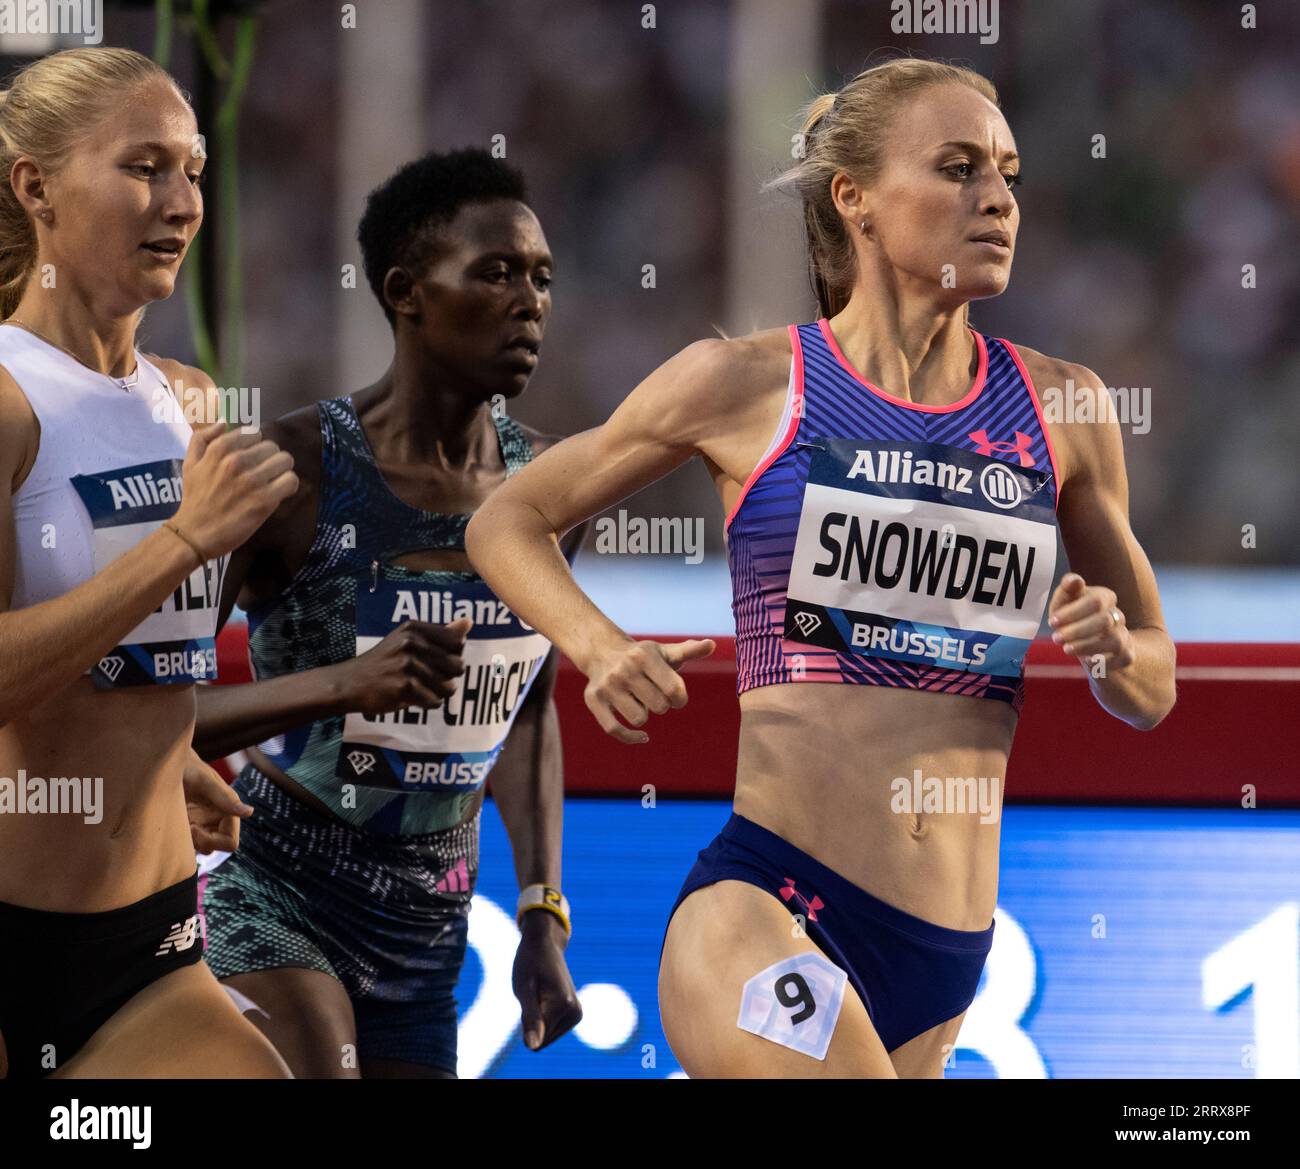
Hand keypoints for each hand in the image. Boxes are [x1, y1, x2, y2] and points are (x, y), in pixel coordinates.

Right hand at [173, 422, 298, 557]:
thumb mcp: (190, 463)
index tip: (252, 459)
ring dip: (281, 471)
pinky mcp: (264, 499)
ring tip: (272, 482)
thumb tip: (223, 422)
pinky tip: (279, 492)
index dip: (255, 446)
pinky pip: (290, 480)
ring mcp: (252, 480)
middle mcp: (237, 460)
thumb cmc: (194, 498)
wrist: (195, 533)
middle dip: (269, 459)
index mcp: (220, 449)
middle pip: (272, 447)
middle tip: (263, 473)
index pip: (254, 433)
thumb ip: (203, 438)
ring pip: (285, 461)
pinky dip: (288, 485)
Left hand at [183, 750, 251, 852]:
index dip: (213, 841)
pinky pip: (191, 843)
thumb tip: (250, 812)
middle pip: (218, 847)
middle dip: (202, 842)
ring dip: (191, 841)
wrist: (167, 761)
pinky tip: (174, 822)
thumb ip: (225, 797)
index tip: (194, 828)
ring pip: (204, 848)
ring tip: (179, 821)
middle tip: (186, 827)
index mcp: (228, 808)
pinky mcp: (190, 824)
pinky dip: (182, 839)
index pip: (230, 842)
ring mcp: (204, 822)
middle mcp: (219, 818)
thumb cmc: (187, 766)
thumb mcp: (204, 781)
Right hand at [330, 617, 470, 715]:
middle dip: (447, 677)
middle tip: (427, 678)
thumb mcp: (408, 639)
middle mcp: (412, 643)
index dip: (452, 656)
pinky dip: (427, 703)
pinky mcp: (404, 687)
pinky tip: (412, 697)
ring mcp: (408, 665)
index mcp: (415, 628)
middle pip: (457, 666)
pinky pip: (435, 701)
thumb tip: (469, 622)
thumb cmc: (385, 661)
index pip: (458, 643)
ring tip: (419, 688)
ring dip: (437, 693)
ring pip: (449, 687)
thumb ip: (440, 633)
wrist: (351, 683)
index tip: (435, 661)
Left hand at [513, 911, 581, 1051]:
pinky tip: (544, 995)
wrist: (544, 944)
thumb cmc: (530, 963)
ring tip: (539, 993)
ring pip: (546, 1036)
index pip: (536, 1040)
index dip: (525, 1020)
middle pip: (543, 1039)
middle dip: (532, 1020)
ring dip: (537, 1017)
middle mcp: (576, 1013)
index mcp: (564, 1006)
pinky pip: (550, 1030)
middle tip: (533, 993)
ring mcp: (577, 1014)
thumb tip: (533, 1047)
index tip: (530, 995)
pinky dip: (542, 1016)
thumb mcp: (524, 989)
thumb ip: (530, 1019)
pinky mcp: (575, 1014)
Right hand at [581, 637, 715, 743]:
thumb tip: (711, 644)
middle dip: (662, 705)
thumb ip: (689, 650)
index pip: (673, 689)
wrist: (602, 652)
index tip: (676, 696)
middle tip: (655, 695)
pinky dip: (631, 737)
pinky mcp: (594, 700)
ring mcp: (607, 686)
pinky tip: (643, 736)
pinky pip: (615, 730)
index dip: (680, 698)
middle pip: (659, 707)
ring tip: (638, 700)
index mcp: (644, 656)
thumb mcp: (665, 652)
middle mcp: (624, 670)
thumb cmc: (643, 656)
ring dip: (644, 714)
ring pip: (639, 719)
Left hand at [1048, 572, 1134, 670]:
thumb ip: (1067, 589)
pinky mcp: (1126, 656)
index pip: (1095, 601)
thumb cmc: (1073, 617)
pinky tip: (1087, 660)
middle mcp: (1118, 615)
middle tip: (1056, 638)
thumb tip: (1074, 580)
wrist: (1091, 643)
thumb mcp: (1065, 602)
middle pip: (1105, 621)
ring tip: (1066, 649)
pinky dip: (1102, 661)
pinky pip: (1119, 660)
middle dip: (1077, 630)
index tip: (1052, 621)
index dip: (1072, 612)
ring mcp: (1124, 636)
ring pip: (1114, 641)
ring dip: (1087, 646)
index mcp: (1105, 597)